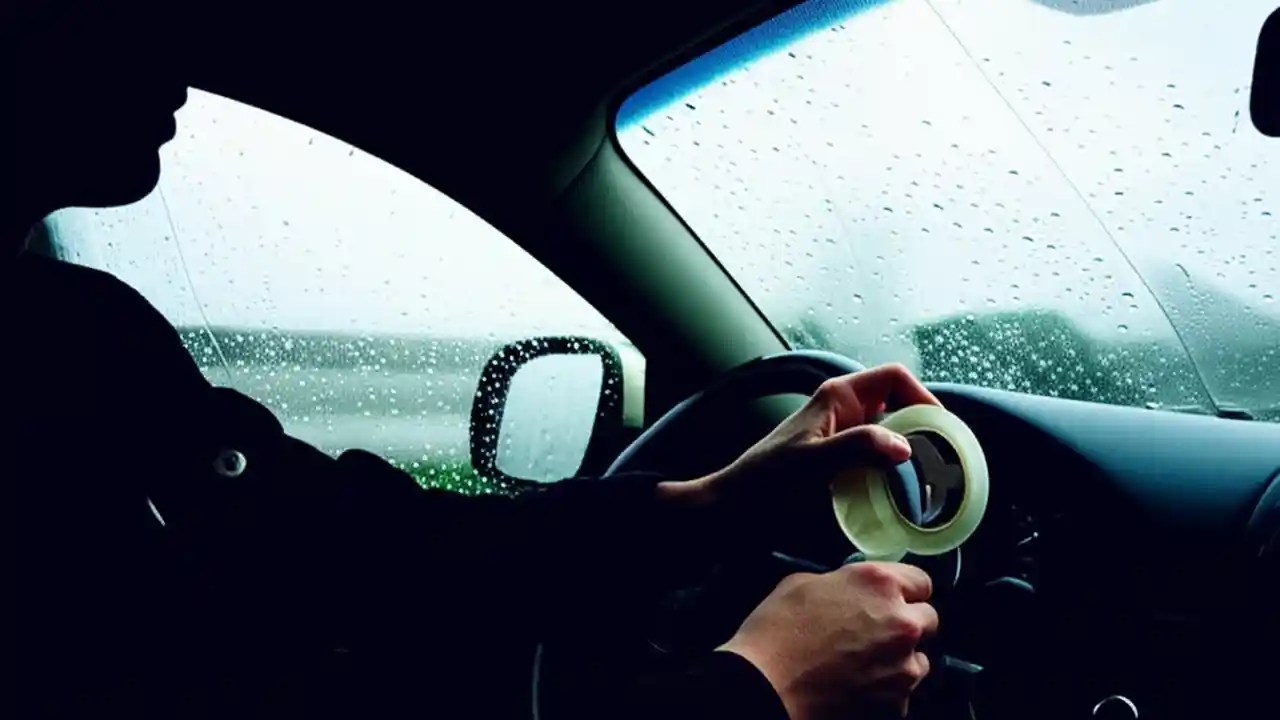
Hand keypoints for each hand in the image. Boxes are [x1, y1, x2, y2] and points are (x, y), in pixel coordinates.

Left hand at [659, 363, 939, 542]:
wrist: (729, 512)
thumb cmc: (762, 485)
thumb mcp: (811, 464)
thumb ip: (856, 448)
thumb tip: (905, 445)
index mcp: (837, 398)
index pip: (895, 378)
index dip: (923, 397)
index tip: (942, 432)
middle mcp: (841, 412)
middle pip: (899, 406)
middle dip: (923, 431)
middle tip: (941, 467)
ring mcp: (839, 438)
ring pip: (889, 435)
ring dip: (910, 456)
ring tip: (927, 486)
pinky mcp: (836, 464)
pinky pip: (875, 461)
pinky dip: (892, 474)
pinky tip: (898, 498)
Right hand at [721, 562, 936, 719]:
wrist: (764, 688)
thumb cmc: (775, 632)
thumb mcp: (803, 584)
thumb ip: (841, 583)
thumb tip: (851, 593)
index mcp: (880, 584)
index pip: (921, 581)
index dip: (903, 591)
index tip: (889, 599)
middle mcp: (902, 623)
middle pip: (929, 620)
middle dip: (906, 624)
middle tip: (875, 633)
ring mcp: (903, 667)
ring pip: (919, 661)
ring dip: (899, 660)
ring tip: (863, 665)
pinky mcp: (896, 704)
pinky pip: (902, 694)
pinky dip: (885, 691)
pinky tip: (856, 688)